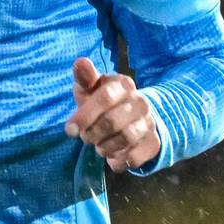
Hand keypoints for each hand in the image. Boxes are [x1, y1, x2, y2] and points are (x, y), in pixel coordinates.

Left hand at [64, 57, 159, 172]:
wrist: (134, 118)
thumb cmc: (103, 102)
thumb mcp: (91, 89)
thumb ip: (85, 78)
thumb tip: (80, 62)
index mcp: (123, 85)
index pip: (105, 98)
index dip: (84, 115)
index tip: (70, 130)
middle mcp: (140, 102)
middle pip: (112, 122)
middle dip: (92, 134)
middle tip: (86, 138)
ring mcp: (149, 122)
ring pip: (125, 139)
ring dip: (104, 147)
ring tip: (99, 145)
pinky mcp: (154, 143)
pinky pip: (134, 157)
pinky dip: (118, 161)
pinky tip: (113, 156)